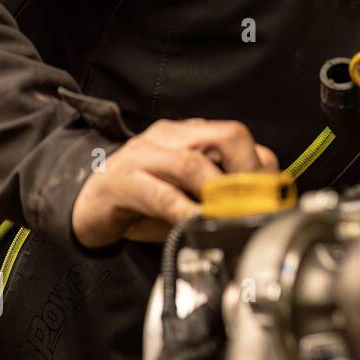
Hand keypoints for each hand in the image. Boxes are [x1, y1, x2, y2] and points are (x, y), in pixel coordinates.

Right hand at [71, 118, 278, 247]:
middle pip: (227, 136)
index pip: (242, 140)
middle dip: (250, 172)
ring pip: (194, 163)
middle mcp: (171, 137)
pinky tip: (196, 225)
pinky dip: (184, 211)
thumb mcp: (190, 195)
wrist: (86, 205)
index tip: (273, 199)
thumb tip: (261, 210)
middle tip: (258, 204)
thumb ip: (221, 195)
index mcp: (192, 135)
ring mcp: (145, 155)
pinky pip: (160, 193)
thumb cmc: (144, 202)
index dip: (262, 169)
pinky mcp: (122, 181)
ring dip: (221, 194)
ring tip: (232, 217)